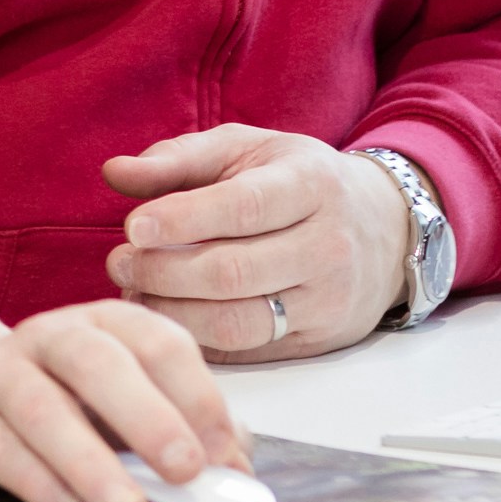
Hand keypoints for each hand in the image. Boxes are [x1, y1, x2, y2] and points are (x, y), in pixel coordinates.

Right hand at [0, 300, 246, 501]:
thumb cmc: (62, 405)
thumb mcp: (126, 405)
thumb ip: (183, 427)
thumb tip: (236, 470)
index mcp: (105, 326)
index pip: (159, 345)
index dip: (199, 398)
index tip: (224, 458)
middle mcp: (50, 338)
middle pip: (97, 363)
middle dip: (148, 416)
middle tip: (185, 470)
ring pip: (40, 406)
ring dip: (89, 461)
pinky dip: (35, 479)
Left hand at [103, 126, 411, 359]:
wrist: (385, 228)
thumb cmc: (298, 181)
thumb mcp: (248, 149)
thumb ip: (179, 158)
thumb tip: (114, 172)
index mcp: (310, 184)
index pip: (244, 208)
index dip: (183, 220)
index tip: (133, 227)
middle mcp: (326, 246)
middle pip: (234, 273)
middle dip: (163, 272)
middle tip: (118, 262)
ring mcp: (327, 300)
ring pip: (239, 322)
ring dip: (173, 313)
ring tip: (136, 291)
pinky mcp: (320, 340)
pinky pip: (249, 351)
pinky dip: (198, 340)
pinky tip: (167, 317)